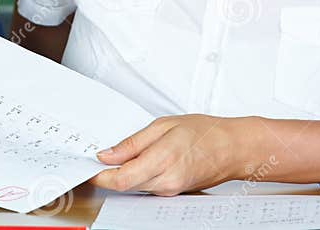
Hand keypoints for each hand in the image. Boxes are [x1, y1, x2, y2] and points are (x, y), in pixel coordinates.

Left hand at [90, 115, 252, 195]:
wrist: (233, 148)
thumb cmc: (205, 133)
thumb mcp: (163, 126)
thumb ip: (133, 143)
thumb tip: (107, 154)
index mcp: (161, 161)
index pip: (120, 178)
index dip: (99, 175)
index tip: (87, 165)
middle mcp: (165, 182)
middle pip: (124, 185)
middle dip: (107, 173)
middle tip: (97, 156)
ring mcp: (170, 190)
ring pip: (134, 186)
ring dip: (122, 174)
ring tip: (117, 155)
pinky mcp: (173, 193)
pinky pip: (147, 186)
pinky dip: (136, 175)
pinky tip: (137, 162)